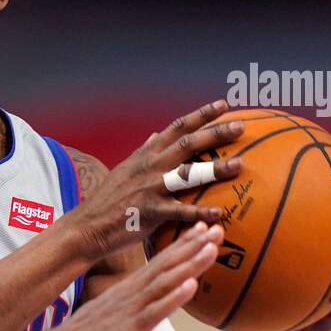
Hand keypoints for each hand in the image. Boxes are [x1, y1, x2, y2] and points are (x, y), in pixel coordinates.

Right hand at [42, 221, 222, 330]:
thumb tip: (142, 305)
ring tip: (211, 248)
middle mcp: (130, 293)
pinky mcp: (129, 329)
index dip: (181, 245)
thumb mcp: (109, 315)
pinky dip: (175, 297)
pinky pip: (156, 311)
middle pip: (166, 264)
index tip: (201, 229)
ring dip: (189, 264)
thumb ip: (128, 306)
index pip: (158, 262)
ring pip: (165, 282)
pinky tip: (192, 285)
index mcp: (127, 290)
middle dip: (193, 245)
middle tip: (217, 227)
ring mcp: (130, 309)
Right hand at [67, 100, 243, 259]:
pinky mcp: (149, 212)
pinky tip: (220, 213)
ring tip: (240, 165)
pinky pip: (179, 211)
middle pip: (188, 144)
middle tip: (241, 127)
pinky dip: (199, 212)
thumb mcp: (125, 168)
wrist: (88, 226)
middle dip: (215, 133)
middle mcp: (150, 166)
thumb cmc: (110, 199)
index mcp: (146, 155)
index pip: (177, 127)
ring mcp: (149, 188)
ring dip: (215, 169)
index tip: (224, 105)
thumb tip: (157, 134)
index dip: (201, 115)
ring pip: (187, 174)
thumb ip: (144, 150)